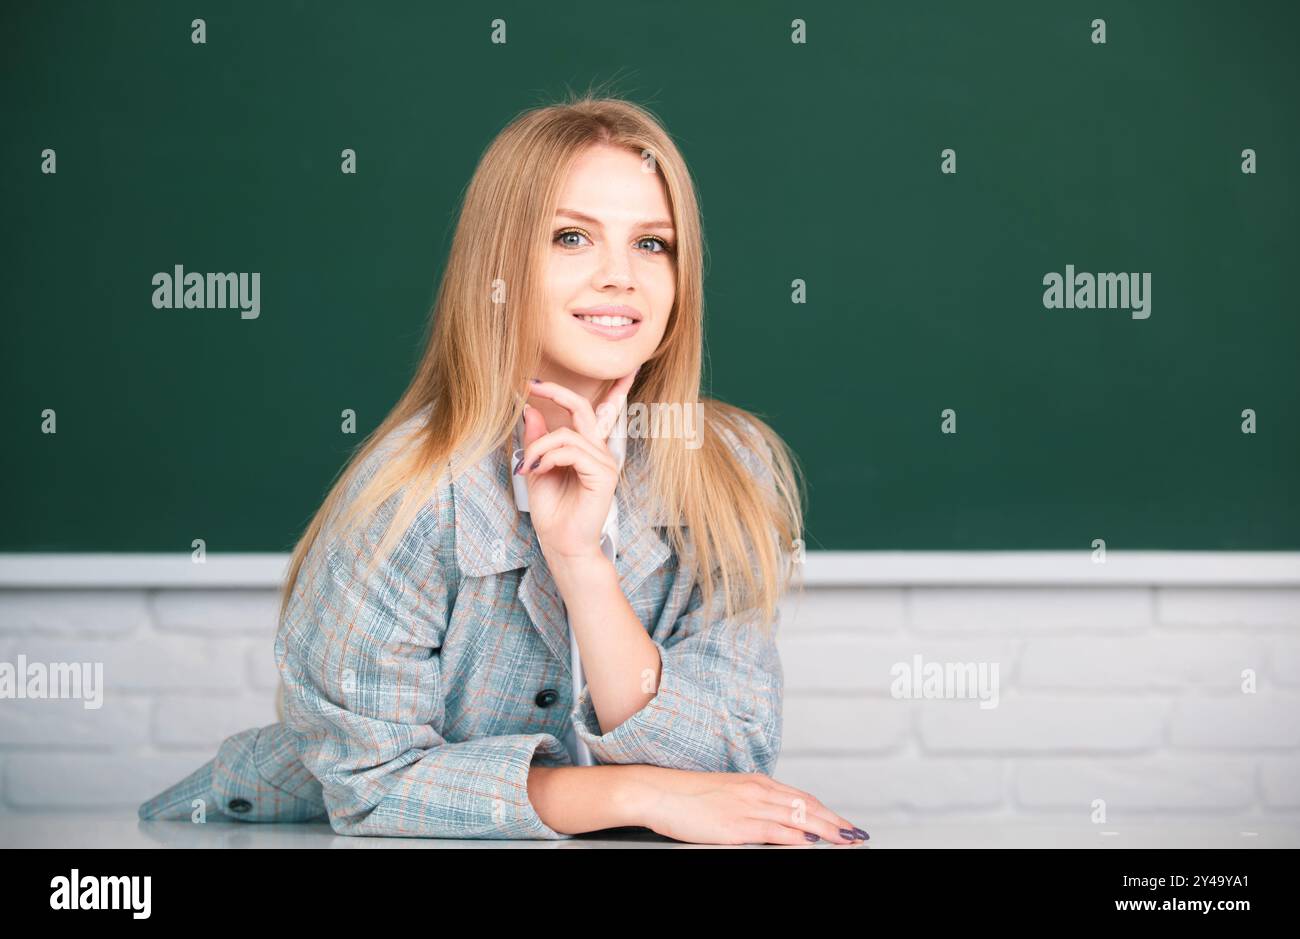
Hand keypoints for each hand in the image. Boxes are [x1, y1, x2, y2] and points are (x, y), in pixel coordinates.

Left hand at [516, 368, 638, 563]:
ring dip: (539, 446)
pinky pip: (572, 451)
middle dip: (556, 392)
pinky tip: (540, 470)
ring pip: (567, 434)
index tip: (536, 381)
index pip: (592, 410)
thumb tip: (530, 409)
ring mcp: (604, 462)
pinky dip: (549, 457)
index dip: (569, 390)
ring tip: (527, 466)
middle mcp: (599, 451)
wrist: (561, 544)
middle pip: (581, 408)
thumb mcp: (537, 468)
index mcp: (586, 448)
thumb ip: (537, 440)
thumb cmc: (552, 512)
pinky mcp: (604, 475)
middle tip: (530, 386)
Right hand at [633, 766, 869, 845]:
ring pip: (799, 818)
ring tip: (846, 840)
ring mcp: (748, 806)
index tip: (843, 823)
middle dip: (835, 822)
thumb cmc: (685, 795)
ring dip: (826, 830)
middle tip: (856, 834)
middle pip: (808, 806)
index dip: (827, 811)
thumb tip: (772, 819)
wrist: (657, 791)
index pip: (802, 797)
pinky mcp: (737, 824)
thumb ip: (751, 803)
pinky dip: (797, 837)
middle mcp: (757, 791)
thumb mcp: (726, 794)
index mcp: (756, 782)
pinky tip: (811, 844)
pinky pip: (775, 831)